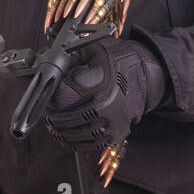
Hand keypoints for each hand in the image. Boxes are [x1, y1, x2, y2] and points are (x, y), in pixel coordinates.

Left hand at [44, 37, 167, 150]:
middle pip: (72, 124)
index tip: (46, 107)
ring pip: (81, 137)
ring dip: (63, 135)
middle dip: (55, 122)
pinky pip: (92, 145)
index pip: (69, 107)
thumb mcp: (96, 49)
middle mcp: (111, 111)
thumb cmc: (119, 59)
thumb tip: (51, 60)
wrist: (146, 73)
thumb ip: (74, 54)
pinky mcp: (117, 135)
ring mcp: (115, 125)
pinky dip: (77, 143)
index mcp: (104, 91)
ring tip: (54, 128)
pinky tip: (68, 137)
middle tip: (48, 117)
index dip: (53, 110)